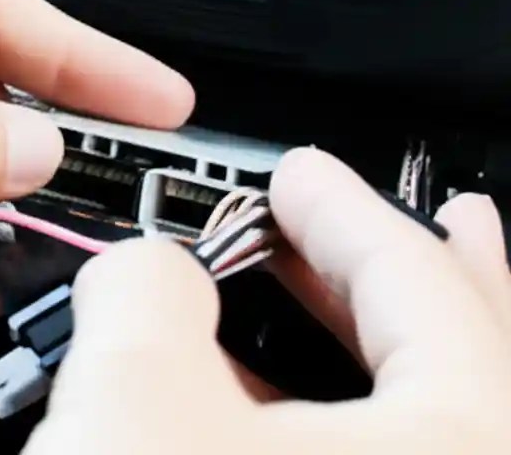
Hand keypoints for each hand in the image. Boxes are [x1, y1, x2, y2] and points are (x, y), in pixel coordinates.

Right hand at [25, 148, 510, 454]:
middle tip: (388, 219)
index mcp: (461, 438)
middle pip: (469, 351)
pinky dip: (331, 429)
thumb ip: (144, 283)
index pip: (415, 278)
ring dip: (374, 352)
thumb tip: (142, 270)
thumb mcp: (133, 395)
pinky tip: (271, 419)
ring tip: (342, 309)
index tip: (301, 174)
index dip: (340, 207)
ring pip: (428, 424)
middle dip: (416, 268)